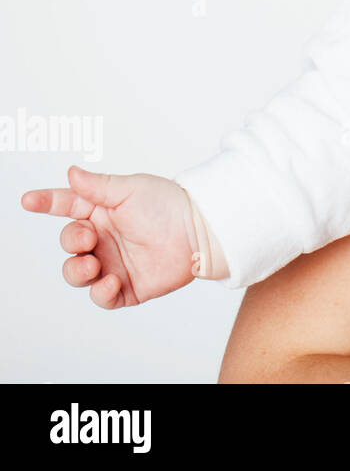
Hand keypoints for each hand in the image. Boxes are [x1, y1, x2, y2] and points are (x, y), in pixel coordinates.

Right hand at [21, 166, 201, 307]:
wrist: (200, 230)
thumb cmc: (169, 204)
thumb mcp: (130, 189)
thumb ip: (97, 186)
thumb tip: (71, 173)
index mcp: (103, 211)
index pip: (67, 206)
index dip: (47, 203)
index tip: (28, 200)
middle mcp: (104, 238)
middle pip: (68, 244)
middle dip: (70, 242)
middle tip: (87, 238)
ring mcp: (114, 263)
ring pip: (76, 274)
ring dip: (77, 271)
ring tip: (93, 265)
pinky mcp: (128, 287)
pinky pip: (102, 297)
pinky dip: (100, 293)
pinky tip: (110, 281)